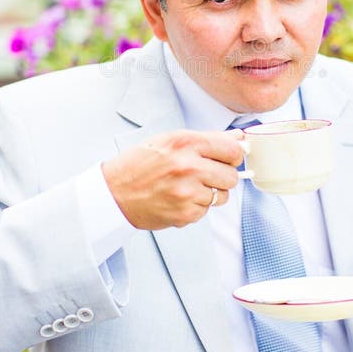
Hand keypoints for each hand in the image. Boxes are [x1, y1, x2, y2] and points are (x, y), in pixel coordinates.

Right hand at [101, 129, 244, 230]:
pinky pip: (206, 210)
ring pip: (222, 196)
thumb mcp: (170, 140)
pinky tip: (179, 199)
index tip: (226, 158)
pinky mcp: (185, 214)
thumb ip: (207, 138)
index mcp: (185, 142)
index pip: (232, 149)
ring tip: (187, 187)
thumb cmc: (139, 165)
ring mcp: (187, 192)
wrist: (113, 193)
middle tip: (204, 174)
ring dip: (210, 193)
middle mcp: (188, 166)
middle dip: (222, 176)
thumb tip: (239, 137)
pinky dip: (196, 206)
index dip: (232, 155)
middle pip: (231, 175)